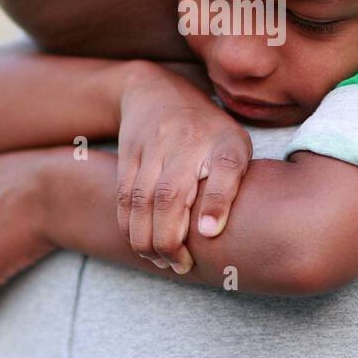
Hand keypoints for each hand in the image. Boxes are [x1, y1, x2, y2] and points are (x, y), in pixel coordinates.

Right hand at [116, 62, 250, 274]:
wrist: (156, 91)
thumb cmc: (207, 130)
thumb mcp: (233, 146)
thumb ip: (233, 184)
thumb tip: (215, 231)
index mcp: (222, 141)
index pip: (224, 168)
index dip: (217, 202)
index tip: (209, 233)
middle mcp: (186, 141)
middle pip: (169, 195)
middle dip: (169, 240)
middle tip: (181, 266)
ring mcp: (153, 147)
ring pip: (141, 200)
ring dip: (146, 239)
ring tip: (161, 262)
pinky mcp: (128, 155)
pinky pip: (124, 197)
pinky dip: (129, 226)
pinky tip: (141, 244)